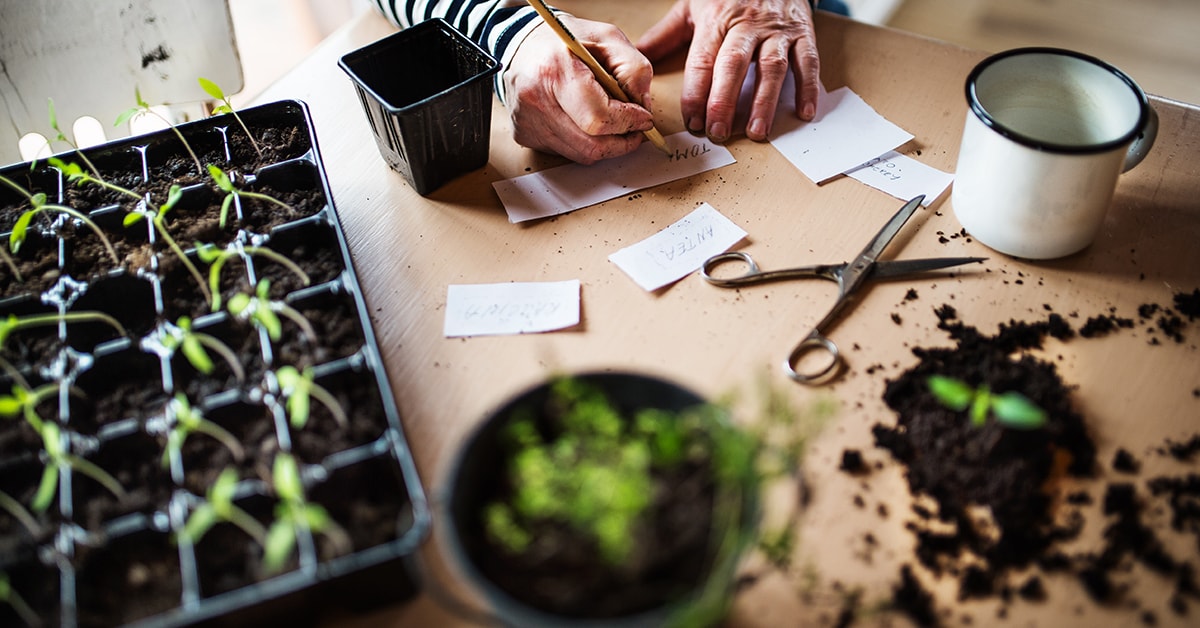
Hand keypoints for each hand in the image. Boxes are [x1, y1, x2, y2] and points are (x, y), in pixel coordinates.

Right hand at [503, 17, 655, 163]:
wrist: (520, 45)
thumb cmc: (564, 40)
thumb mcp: (608, 38)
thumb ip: (634, 69)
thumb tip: (643, 106)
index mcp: (556, 70)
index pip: (599, 118)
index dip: (628, 122)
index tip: (643, 118)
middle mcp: (536, 100)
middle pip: (592, 145)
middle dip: (622, 141)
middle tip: (635, 129)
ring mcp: (528, 122)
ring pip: (582, 154)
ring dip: (606, 144)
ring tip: (614, 123)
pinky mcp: (525, 135)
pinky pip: (566, 152)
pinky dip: (584, 142)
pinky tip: (584, 121)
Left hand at [637, 0, 819, 142]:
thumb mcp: (693, 6)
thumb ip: (666, 34)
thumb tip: (637, 57)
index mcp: (716, 21)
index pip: (702, 61)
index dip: (696, 93)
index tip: (692, 120)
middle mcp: (747, 26)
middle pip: (734, 66)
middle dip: (724, 101)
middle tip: (718, 131)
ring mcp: (776, 30)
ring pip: (771, 67)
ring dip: (764, 101)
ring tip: (757, 131)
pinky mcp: (803, 32)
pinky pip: (807, 61)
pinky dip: (808, 87)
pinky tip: (804, 112)